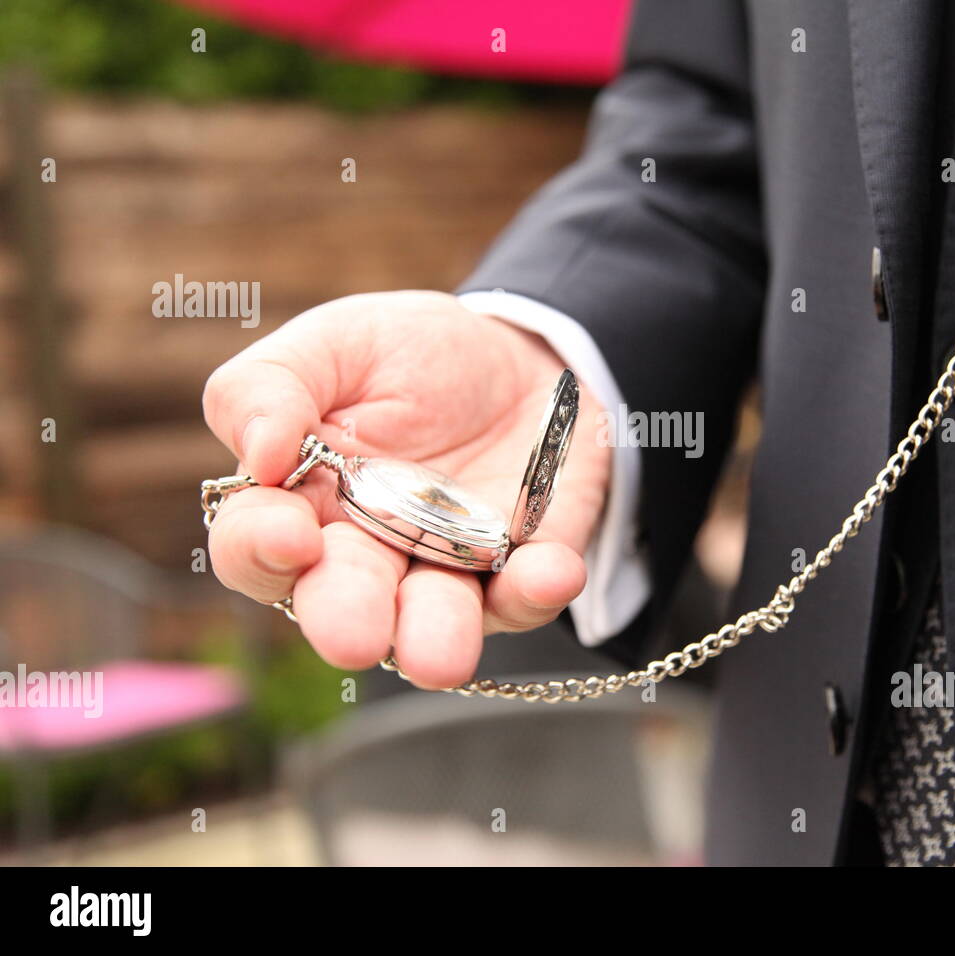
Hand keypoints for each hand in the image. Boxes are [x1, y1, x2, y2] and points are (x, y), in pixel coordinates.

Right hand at [202, 290, 610, 688]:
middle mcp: (364, 555)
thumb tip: (259, 455)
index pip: (253, 548)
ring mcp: (444, 571)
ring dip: (438, 640)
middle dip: (347, 621)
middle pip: (341, 606)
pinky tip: (551, 572)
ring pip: (432, 624)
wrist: (518, 354)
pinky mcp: (519, 573)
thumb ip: (270, 386)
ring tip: (443, 658)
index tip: (291, 535)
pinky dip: (537, 590)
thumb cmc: (405, 354)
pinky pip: (525, 596)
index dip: (260, 550)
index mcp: (298, 504)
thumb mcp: (335, 343)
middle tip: (354, 637)